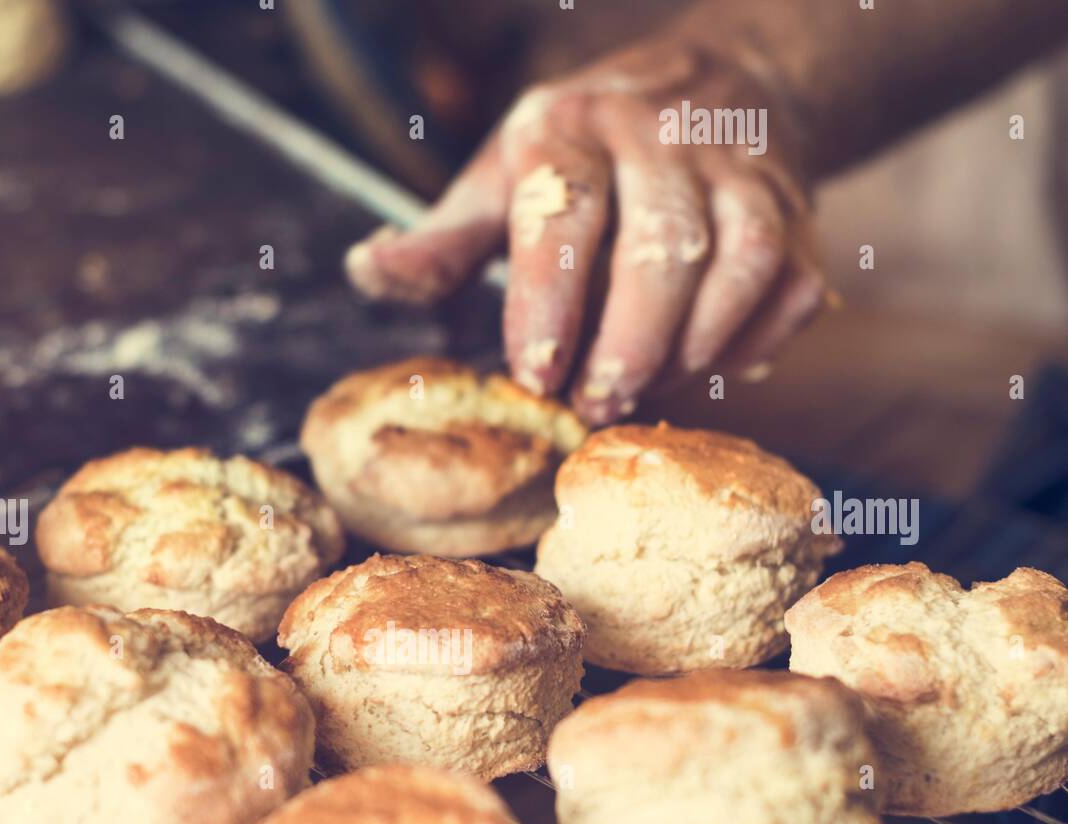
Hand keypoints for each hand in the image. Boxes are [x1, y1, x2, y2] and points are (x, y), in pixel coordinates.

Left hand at [344, 38, 826, 426]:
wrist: (720, 80)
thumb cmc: (586, 157)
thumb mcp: (502, 179)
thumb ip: (442, 239)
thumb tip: (365, 271)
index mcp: (573, 130)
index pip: (567, 210)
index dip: (551, 298)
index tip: (537, 373)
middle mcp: (663, 137)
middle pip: (662, 247)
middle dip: (628, 343)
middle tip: (594, 406)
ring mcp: (741, 168)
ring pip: (740, 262)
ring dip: (694, 345)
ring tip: (649, 391)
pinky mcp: (796, 208)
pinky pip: (792, 281)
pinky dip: (757, 337)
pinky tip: (713, 366)